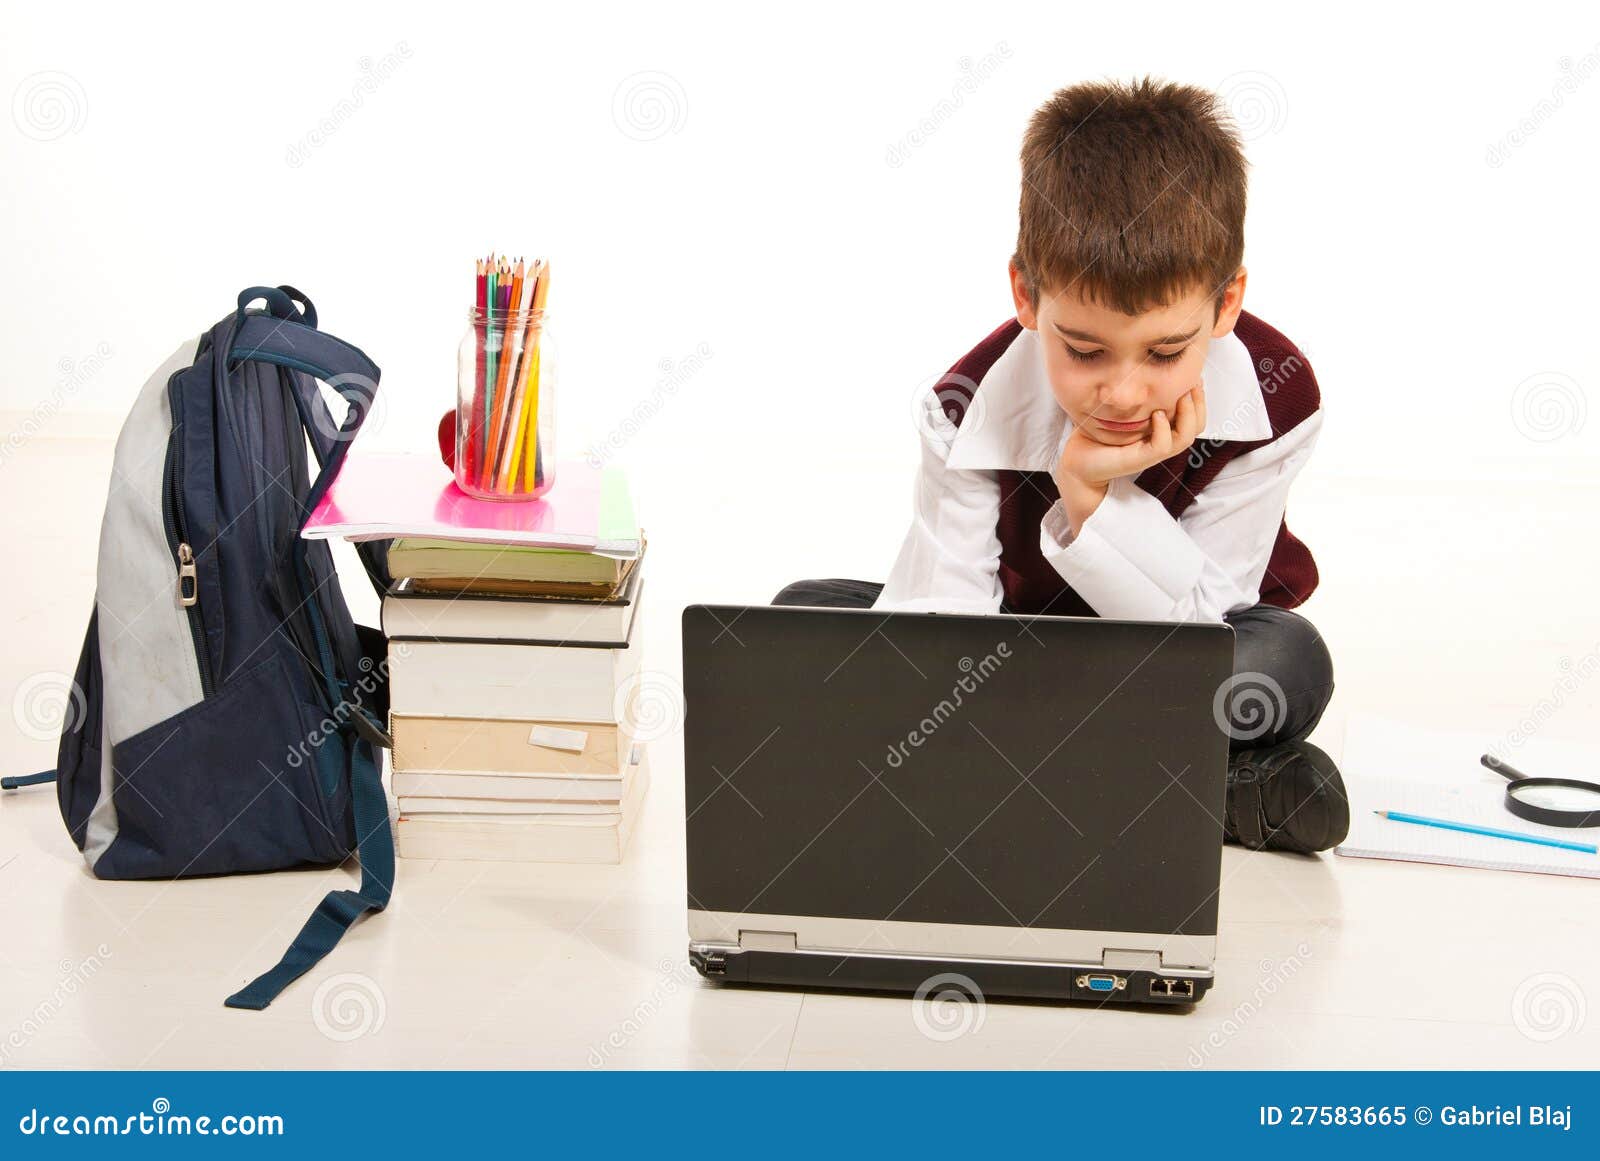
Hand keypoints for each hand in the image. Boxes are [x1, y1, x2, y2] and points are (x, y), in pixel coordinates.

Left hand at [1051, 383, 1205, 533]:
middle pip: (1197, 426)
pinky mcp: (1139, 459)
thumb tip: (1151, 367)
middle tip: (1194, 382)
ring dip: (1188, 414)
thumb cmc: (1098, 433)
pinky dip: (1164, 429)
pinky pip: (1163, 446)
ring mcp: (1151, 452)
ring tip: (1181, 396)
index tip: (1195, 376)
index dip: (1199, 397)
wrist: (1078, 460)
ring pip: (1186, 437)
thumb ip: (1140, 394)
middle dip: (1199, 402)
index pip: (1194, 416)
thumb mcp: (1123, 408)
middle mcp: (1161, 441)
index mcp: (1162, 430)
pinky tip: (1156, 414)